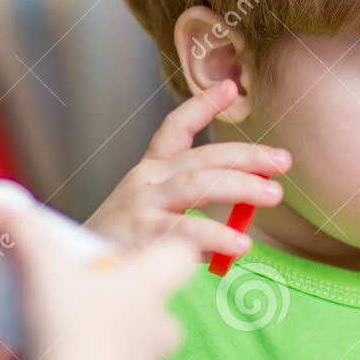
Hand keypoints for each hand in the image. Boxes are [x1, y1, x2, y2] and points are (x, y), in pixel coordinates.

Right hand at [0, 206, 196, 359]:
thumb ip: (22, 231)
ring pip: (139, 349)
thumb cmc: (70, 327)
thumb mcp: (42, 265)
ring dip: (112, 342)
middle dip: (134, 303)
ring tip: (69, 336)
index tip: (142, 245)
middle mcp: (156, 330)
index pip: (181, 257)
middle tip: (94, 297)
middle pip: (162, 308)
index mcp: (149, 289)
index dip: (167, 246)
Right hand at [86, 81, 290, 261]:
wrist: (76, 273)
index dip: (202, 106)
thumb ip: (194, 210)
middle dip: (245, 156)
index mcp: (150, 171)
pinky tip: (240, 245)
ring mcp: (142, 205)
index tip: (230, 86)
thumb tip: (245, 218)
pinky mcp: (140, 236)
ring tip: (274, 195)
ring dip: (240, 187)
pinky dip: (215, 237)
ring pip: (197, 186)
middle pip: (202, 158)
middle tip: (283, 161)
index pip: (175, 129)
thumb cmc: (122, 243)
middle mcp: (146, 181)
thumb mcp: (153, 213)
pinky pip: (184, 232)